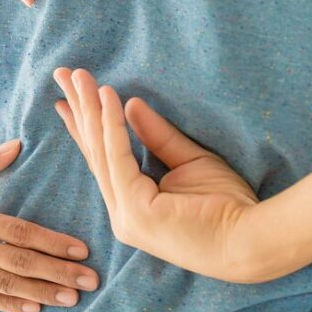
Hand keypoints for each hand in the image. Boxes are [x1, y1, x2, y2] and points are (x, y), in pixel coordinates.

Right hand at [0, 140, 99, 311]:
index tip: (82, 250)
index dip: (54, 242)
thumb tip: (16, 144)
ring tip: (72, 298)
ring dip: (42, 292)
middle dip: (60, 272)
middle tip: (91, 280)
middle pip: (22, 262)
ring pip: (6, 285)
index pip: (22, 231)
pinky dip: (8, 305)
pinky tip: (32, 309)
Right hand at [53, 68, 262, 282]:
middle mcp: (122, 213)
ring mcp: (125, 215)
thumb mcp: (189, 160)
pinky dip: (112, 124)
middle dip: (78, 109)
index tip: (69, 97)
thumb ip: (158, 137)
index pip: (102, 158)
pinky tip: (108, 97)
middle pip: (94, 151)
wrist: (250, 237)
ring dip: (89, 109)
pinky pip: (118, 157)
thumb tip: (131, 104)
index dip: (85, 125)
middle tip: (61, 74)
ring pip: (101, 151)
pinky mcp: (135, 211)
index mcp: (132, 205)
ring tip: (78, 76)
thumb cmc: (226, 205)